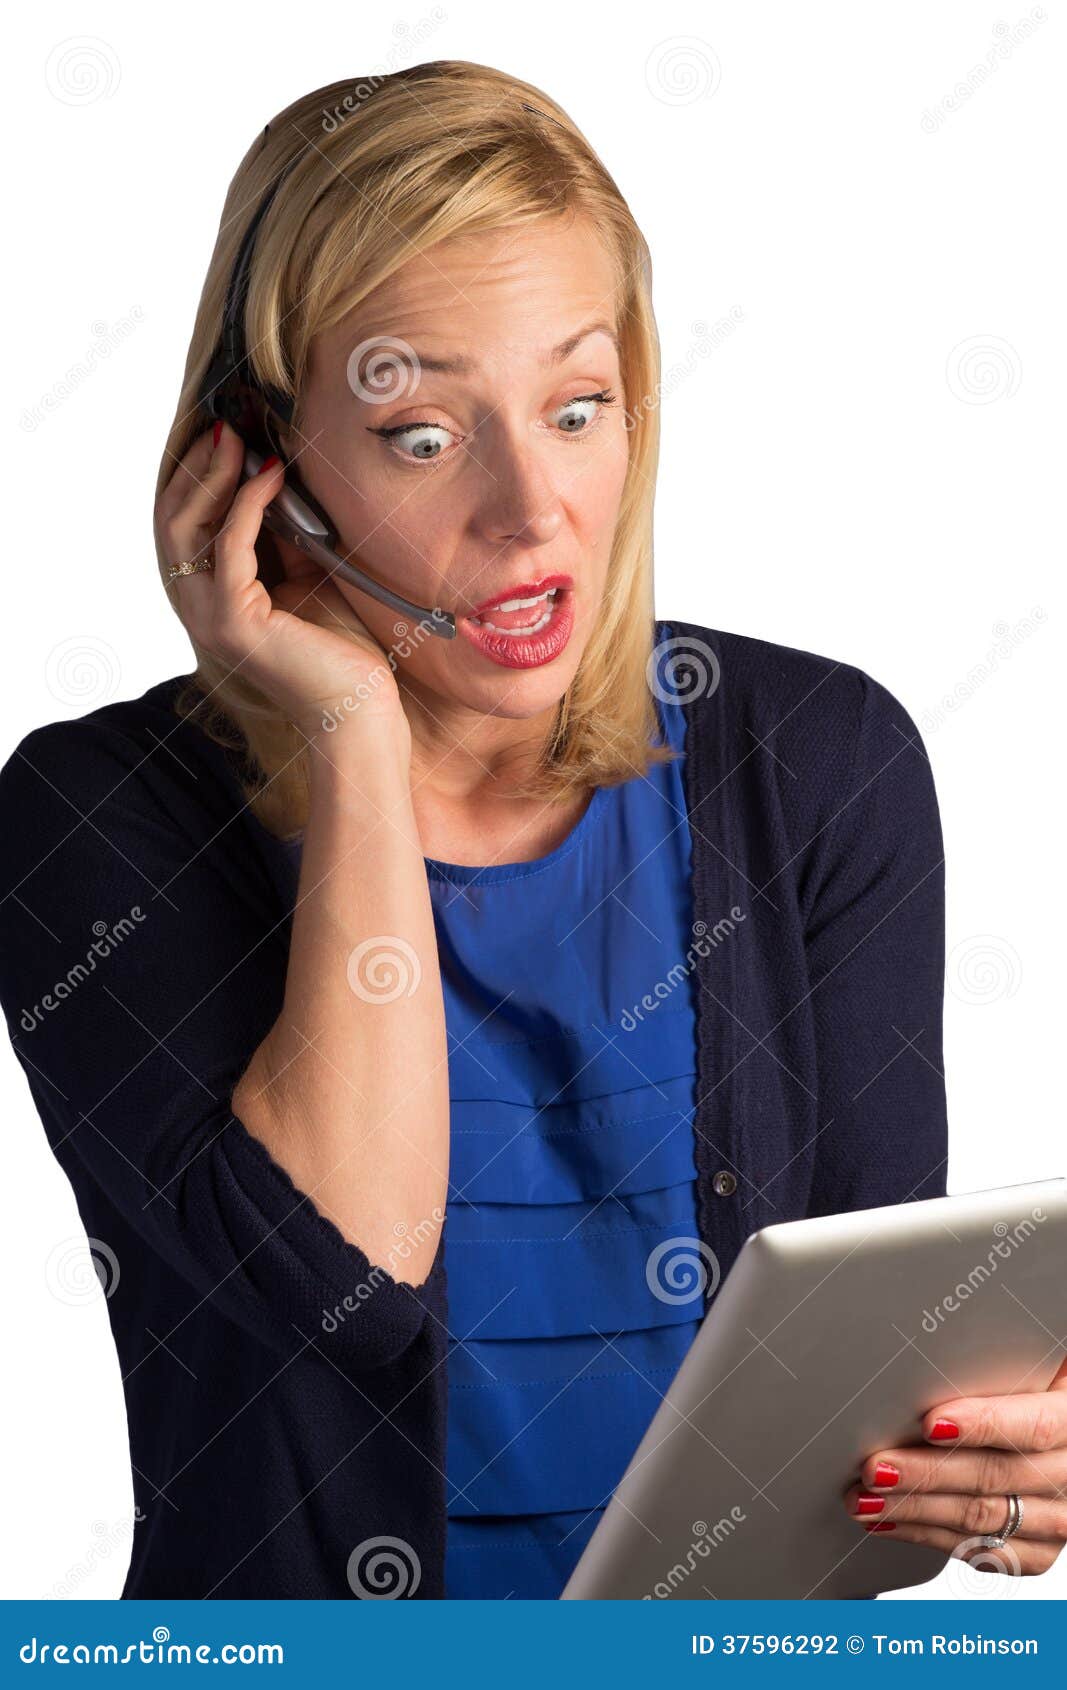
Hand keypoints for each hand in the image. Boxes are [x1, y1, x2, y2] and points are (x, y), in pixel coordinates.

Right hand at [156, 421, 408, 747]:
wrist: (358, 710)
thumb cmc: (340, 649)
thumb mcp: (307, 574)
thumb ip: (284, 533)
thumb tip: (278, 475)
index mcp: (208, 595)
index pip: (182, 524)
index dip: (195, 475)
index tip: (222, 432)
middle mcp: (196, 606)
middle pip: (172, 519)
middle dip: (197, 466)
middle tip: (226, 425)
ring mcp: (208, 617)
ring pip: (186, 529)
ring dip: (214, 476)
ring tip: (242, 440)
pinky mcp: (233, 623)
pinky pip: (230, 548)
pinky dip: (248, 505)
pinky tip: (273, 477)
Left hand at [842, 1354, 1066, 1575]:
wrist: (1058, 1432)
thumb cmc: (1033, 1382)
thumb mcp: (1033, 1360)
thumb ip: (999, 1359)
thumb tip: (946, 1335)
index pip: (1035, 1426)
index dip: (983, 1425)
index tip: (931, 1423)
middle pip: (996, 1477)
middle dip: (927, 1474)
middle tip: (876, 1467)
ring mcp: (1056, 1516)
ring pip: (983, 1518)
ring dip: (915, 1509)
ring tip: (866, 1499)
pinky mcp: (1036, 1548)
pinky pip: (981, 1550)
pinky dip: (926, 1535)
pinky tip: (889, 1520)